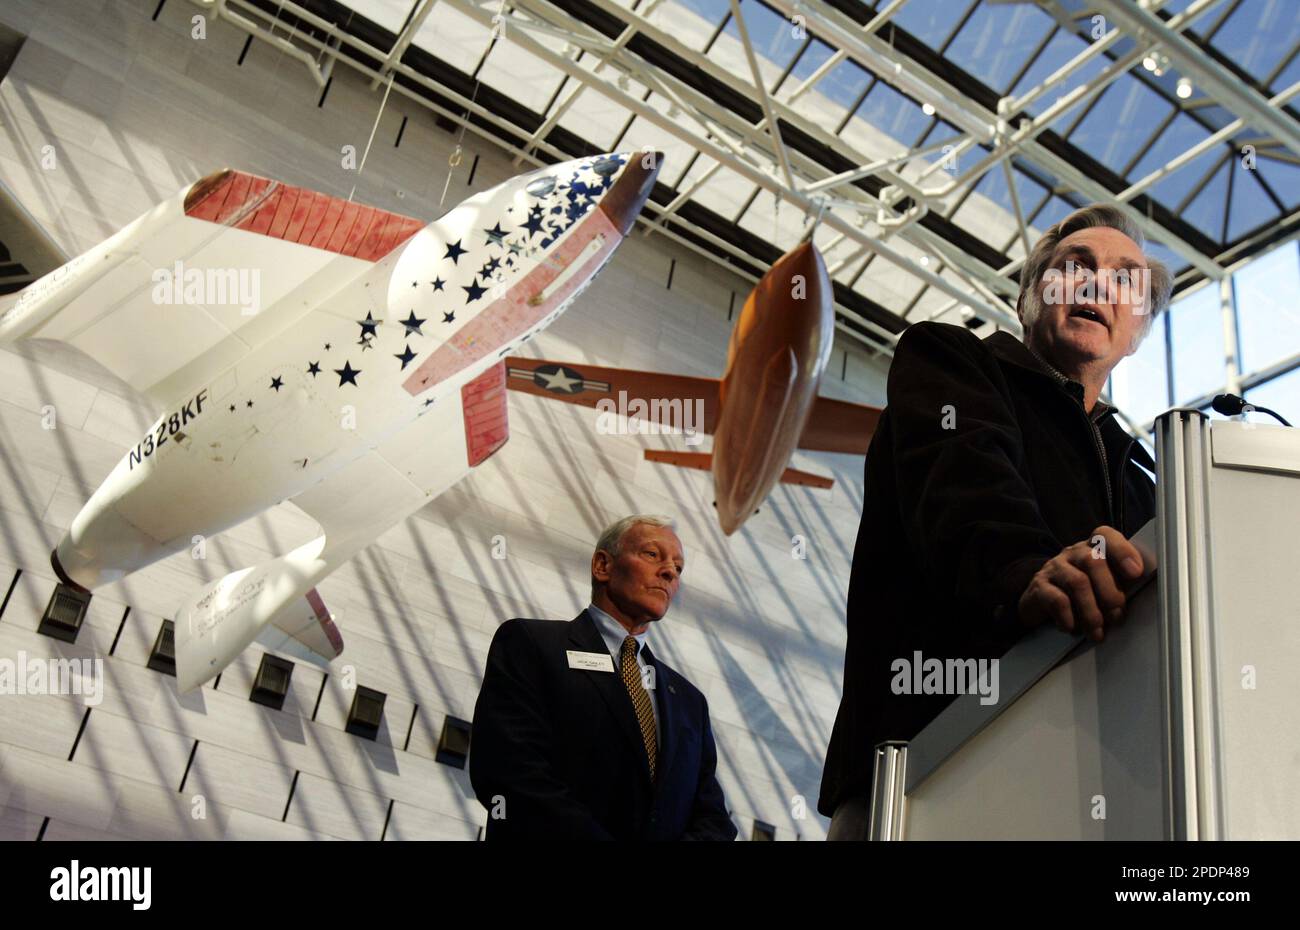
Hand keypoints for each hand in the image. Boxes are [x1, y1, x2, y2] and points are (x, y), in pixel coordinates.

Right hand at [1017, 526, 1144, 641]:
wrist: (1041, 604)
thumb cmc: (1081, 595)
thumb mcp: (1102, 586)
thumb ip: (1120, 586)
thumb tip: (1145, 602)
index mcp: (1092, 548)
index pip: (1105, 536)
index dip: (1122, 551)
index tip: (1135, 573)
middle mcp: (1073, 553)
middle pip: (1093, 561)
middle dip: (1109, 592)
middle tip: (1116, 616)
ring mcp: (1054, 567)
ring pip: (1077, 582)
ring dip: (1091, 611)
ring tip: (1096, 630)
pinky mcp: (1039, 586)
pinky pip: (1056, 599)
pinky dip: (1068, 617)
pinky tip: (1072, 627)